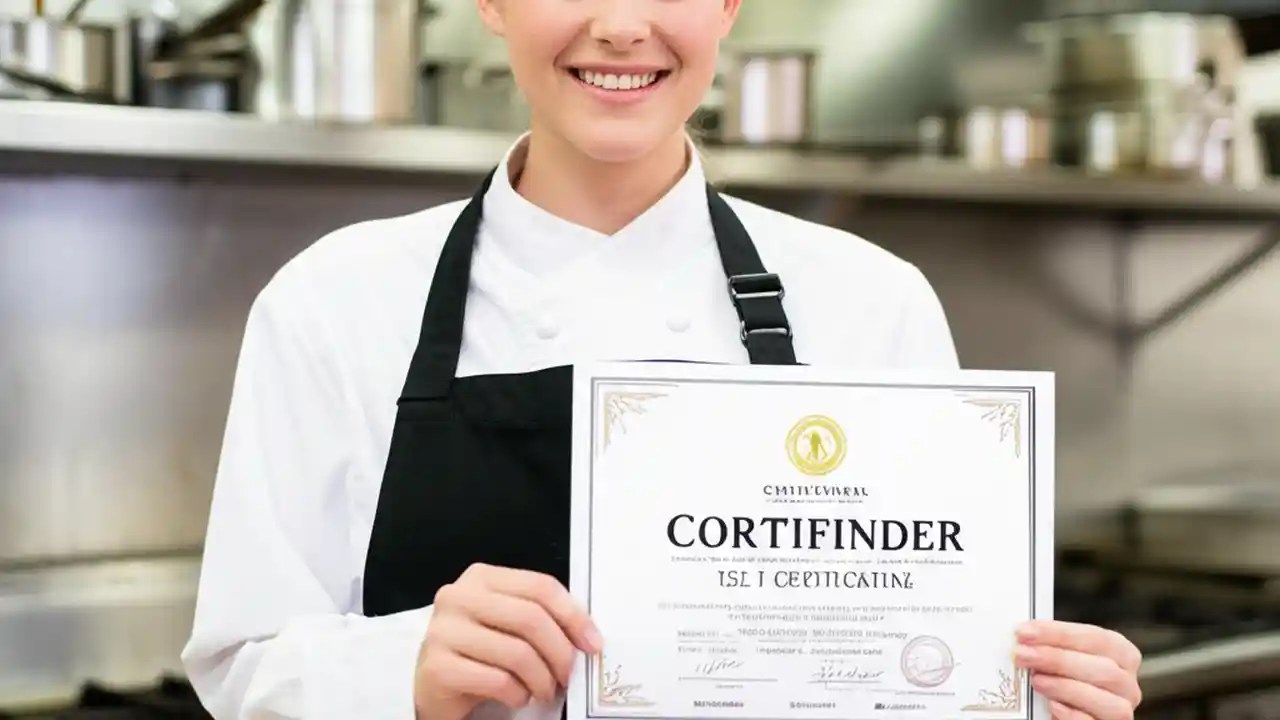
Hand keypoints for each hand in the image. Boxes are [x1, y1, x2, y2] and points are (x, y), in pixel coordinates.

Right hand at [414, 563, 603, 719]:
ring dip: (541, 680)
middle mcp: (458, 597)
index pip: (539, 587)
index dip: (573, 616)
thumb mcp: (508, 624)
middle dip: (560, 652)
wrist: (436, 686)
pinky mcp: (437, 668)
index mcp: (481, 578)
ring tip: (543, 690)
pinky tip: (516, 696)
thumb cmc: (480, 653)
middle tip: (569, 675)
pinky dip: (517, 694)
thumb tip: (587, 634)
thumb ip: (540, 617)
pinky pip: (498, 681)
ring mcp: (443, 632)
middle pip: (530, 618)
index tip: (592, 642)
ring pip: (517, 653)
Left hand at [1015, 620, 1141, 719]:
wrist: (1065, 711)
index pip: (1096, 638)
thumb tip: (1024, 635)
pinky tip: (1052, 706)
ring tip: (1035, 680)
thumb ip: (1052, 646)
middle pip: (1102, 668)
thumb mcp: (1064, 658)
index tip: (1025, 631)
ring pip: (1104, 700)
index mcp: (1121, 654)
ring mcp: (1121, 710)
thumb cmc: (1066, 678)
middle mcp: (1126, 684)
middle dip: (1057, 659)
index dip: (1059, 633)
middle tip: (1022, 655)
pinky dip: (1072, 714)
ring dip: (1064, 687)